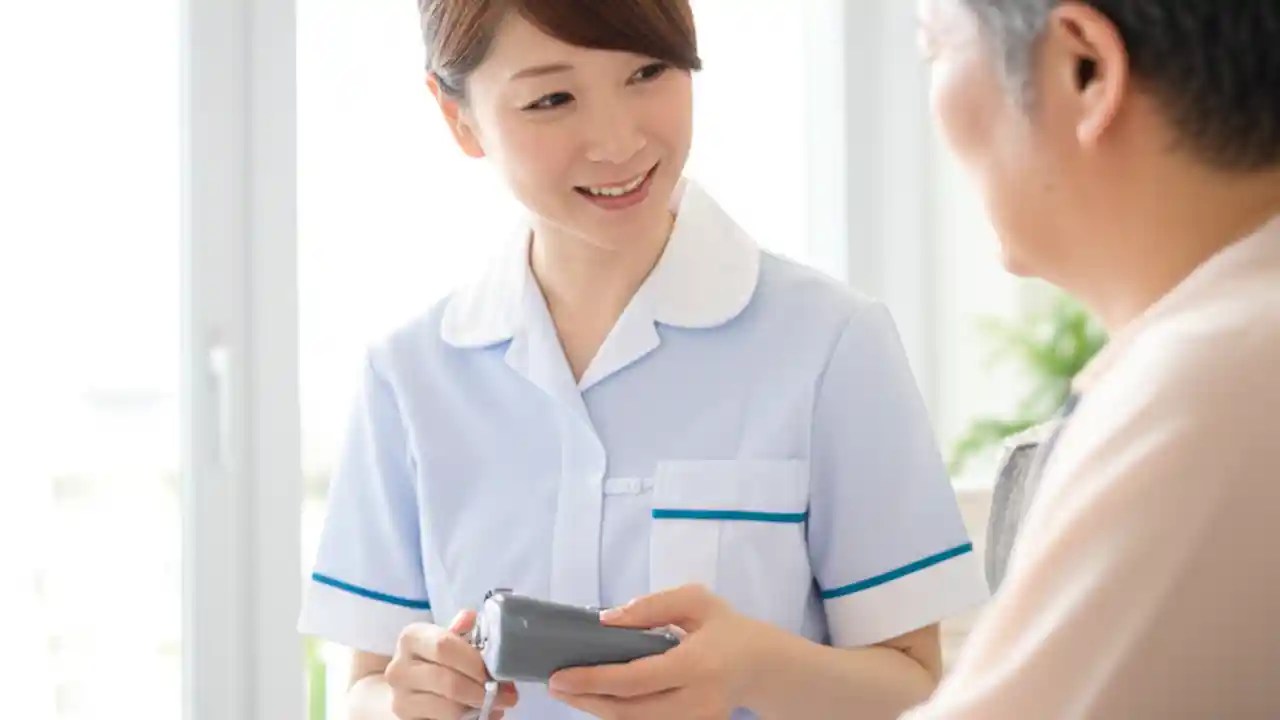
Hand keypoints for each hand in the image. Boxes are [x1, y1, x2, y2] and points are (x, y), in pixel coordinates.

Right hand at [385, 611, 518, 718]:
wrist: (407, 687)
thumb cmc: (433, 659)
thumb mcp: (445, 639)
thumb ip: (460, 631)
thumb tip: (470, 617)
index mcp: (411, 638)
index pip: (444, 647)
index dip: (473, 661)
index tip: (494, 671)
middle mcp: (399, 668)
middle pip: (448, 681)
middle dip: (481, 689)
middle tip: (505, 695)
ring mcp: (400, 698)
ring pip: (447, 708)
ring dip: (476, 707)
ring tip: (494, 704)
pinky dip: (466, 718)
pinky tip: (476, 712)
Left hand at [548, 584, 773, 718]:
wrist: (765, 667)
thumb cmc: (727, 628)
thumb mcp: (697, 601)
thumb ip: (654, 605)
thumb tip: (606, 620)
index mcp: (698, 664)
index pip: (636, 679)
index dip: (594, 680)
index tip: (559, 676)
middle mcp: (697, 701)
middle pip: (630, 712)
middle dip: (587, 700)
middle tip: (555, 686)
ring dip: (599, 710)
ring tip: (571, 691)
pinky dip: (619, 714)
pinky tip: (599, 699)